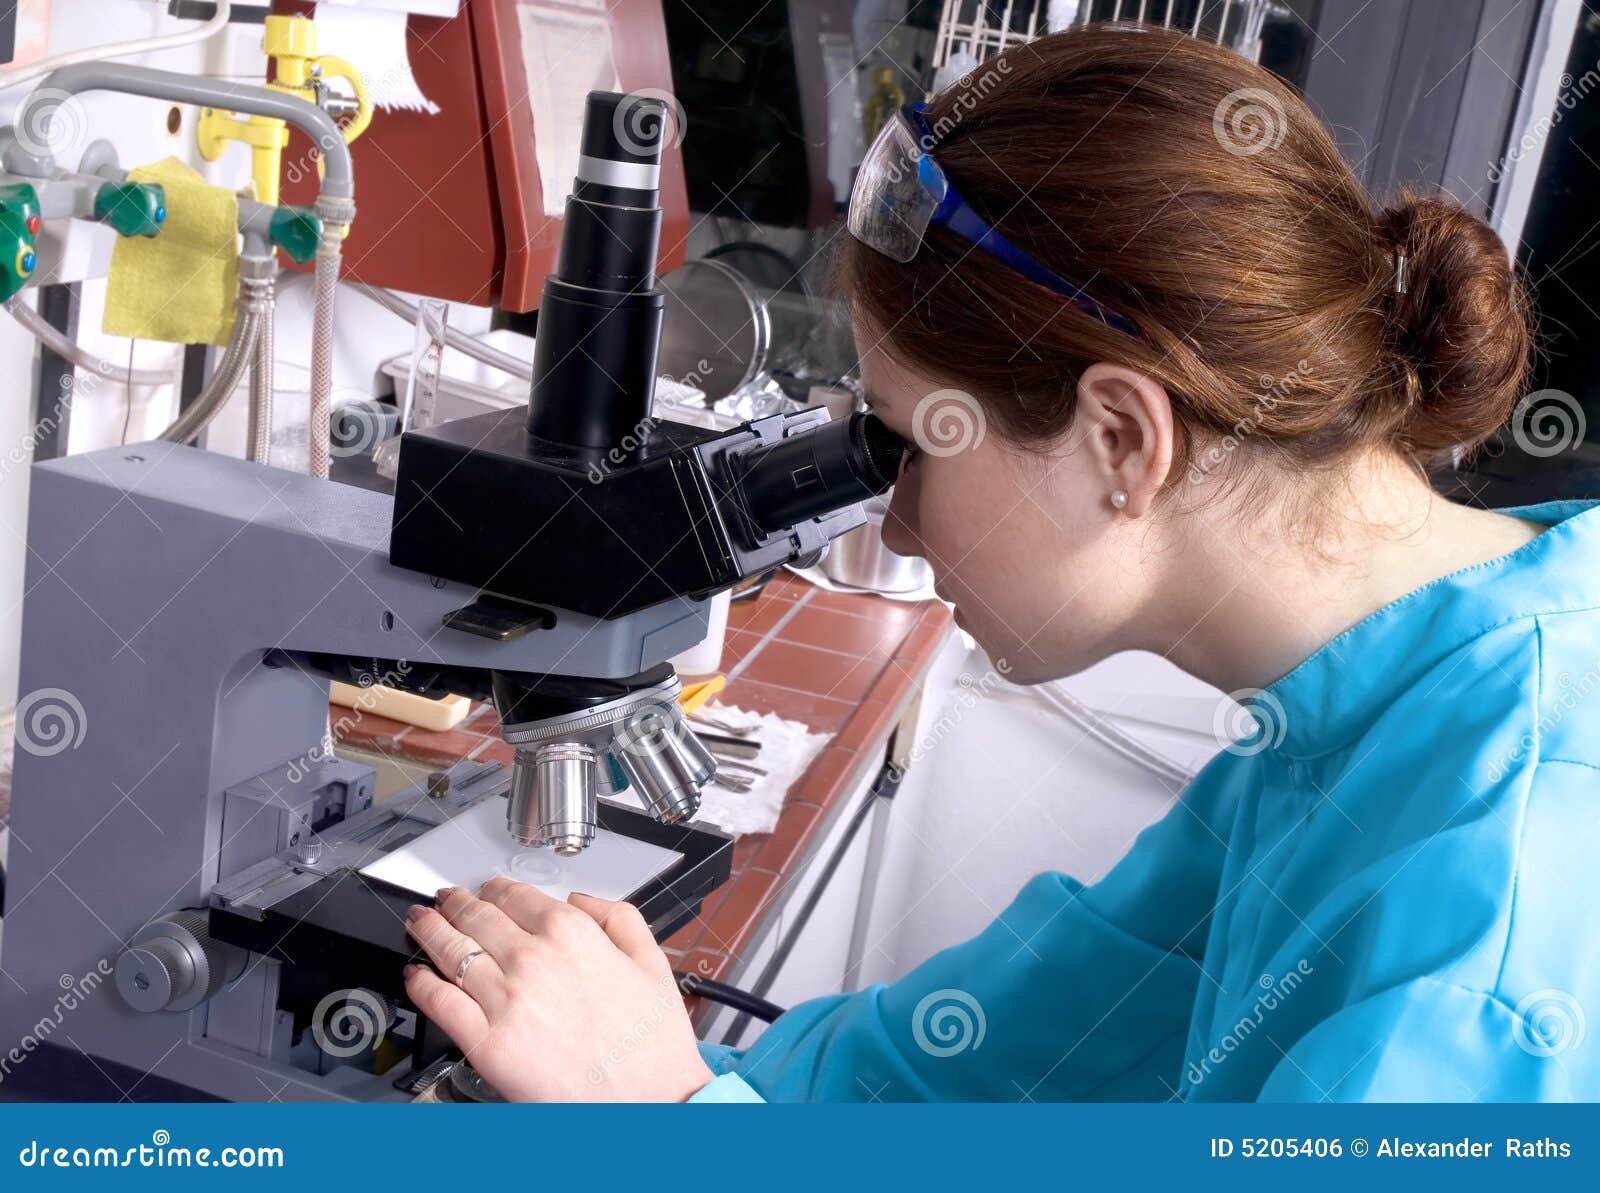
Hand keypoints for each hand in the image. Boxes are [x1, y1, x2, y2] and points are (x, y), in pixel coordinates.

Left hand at [402, 879, 713, 1101]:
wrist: (648, 1102)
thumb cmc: (651, 1044)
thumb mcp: (652, 960)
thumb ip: (617, 917)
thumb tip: (582, 900)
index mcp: (572, 933)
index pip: (514, 895)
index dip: (493, 888)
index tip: (486, 890)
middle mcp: (532, 959)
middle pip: (476, 917)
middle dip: (454, 903)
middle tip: (444, 899)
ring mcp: (505, 1000)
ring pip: (451, 951)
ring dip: (428, 930)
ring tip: (418, 922)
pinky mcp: (486, 1043)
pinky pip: (441, 1003)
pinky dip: (422, 985)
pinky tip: (416, 976)